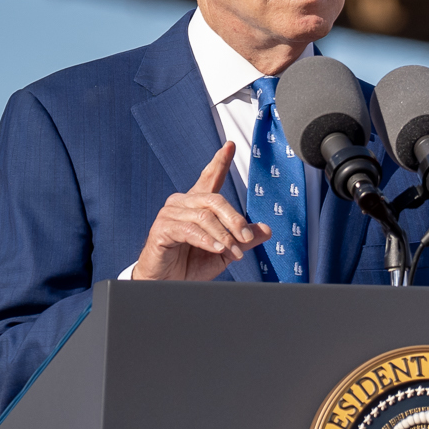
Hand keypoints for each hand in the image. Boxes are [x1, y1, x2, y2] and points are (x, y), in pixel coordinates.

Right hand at [130, 143, 269, 281]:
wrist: (168, 283)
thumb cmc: (191, 265)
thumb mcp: (225, 251)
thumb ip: (243, 239)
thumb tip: (266, 229)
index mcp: (197, 205)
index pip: (209, 178)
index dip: (219, 162)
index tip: (229, 146)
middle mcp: (183, 203)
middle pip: (214, 200)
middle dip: (235, 219)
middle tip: (247, 239)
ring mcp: (170, 214)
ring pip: (204, 216)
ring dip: (223, 236)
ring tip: (233, 252)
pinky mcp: (161, 229)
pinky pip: (189, 230)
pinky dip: (207, 240)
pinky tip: (218, 248)